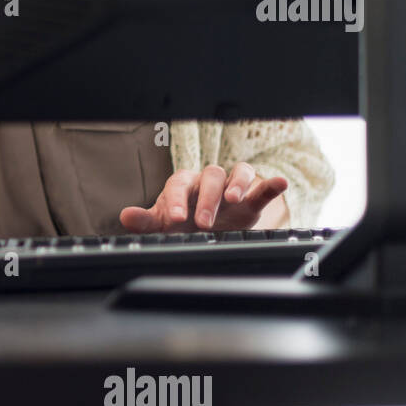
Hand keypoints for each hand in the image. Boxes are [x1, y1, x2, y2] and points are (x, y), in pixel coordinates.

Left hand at [119, 162, 287, 232]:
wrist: (207, 232)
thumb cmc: (183, 224)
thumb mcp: (163, 225)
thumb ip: (146, 221)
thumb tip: (125, 216)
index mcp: (183, 184)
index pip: (179, 183)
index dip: (177, 199)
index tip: (177, 218)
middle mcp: (207, 181)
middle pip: (209, 177)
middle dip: (206, 199)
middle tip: (202, 223)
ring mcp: (231, 187)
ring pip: (236, 173)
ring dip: (236, 183)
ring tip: (234, 199)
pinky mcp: (251, 198)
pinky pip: (263, 185)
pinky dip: (271, 184)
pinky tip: (280, 183)